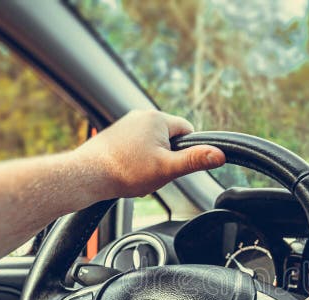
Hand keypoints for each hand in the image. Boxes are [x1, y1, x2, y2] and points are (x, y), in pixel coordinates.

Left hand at [74, 109, 224, 198]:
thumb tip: (220, 155)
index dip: (186, 151)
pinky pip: (136, 146)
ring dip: (151, 159)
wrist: (88, 175)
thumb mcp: (167, 168)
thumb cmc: (126, 171)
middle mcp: (141, 115)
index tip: (174, 165)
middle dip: (167, 156)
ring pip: (152, 143)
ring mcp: (126, 124)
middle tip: (154, 173)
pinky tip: (127, 171)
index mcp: (157, 118)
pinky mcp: (115, 135)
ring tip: (138, 173)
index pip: (187, 131)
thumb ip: (195, 160)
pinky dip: (136, 160)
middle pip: (169, 138)